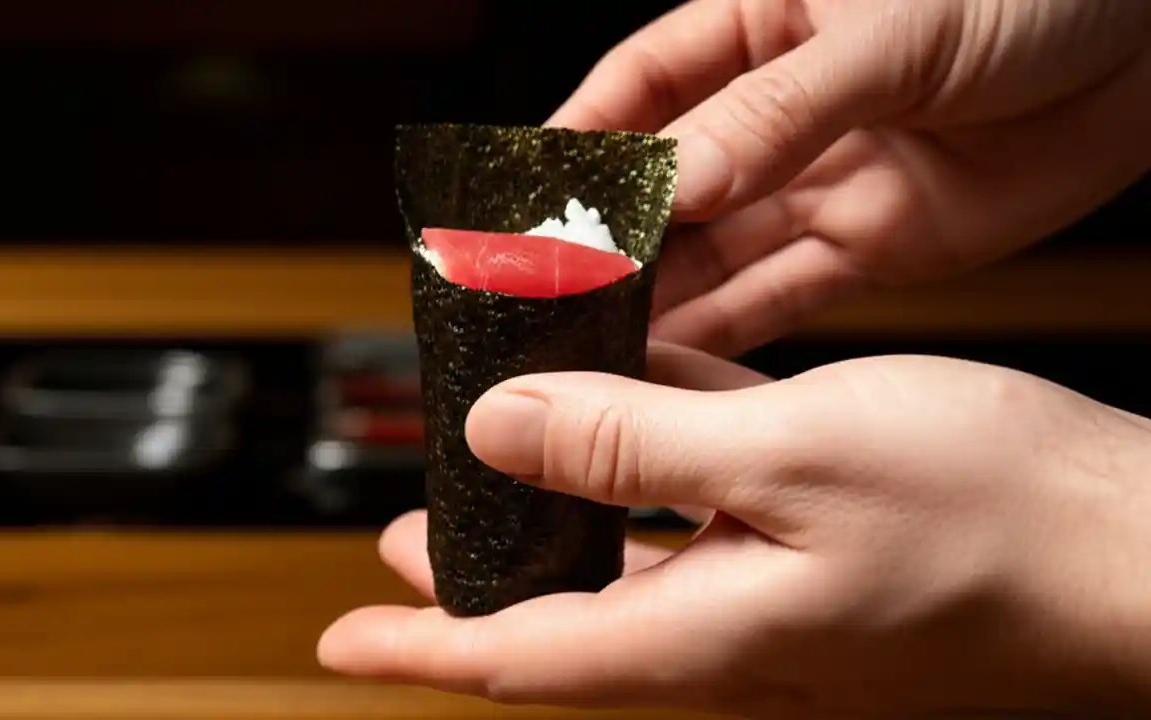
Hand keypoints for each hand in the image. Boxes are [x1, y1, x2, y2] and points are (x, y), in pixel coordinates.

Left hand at [318, 343, 1150, 717]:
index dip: (416, 649)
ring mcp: (781, 595)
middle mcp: (731, 632)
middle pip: (565, 610)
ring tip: (513, 453)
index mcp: (703, 636)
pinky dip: (665, 452)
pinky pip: (712, 504)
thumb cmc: (997, 522)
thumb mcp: (786, 458)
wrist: (1146, 559)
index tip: (337, 641)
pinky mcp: (828, 551)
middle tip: (413, 538)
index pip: (517, 658)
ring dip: (566, 504)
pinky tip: (647, 392)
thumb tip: (503, 434)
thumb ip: (632, 447)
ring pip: (635, 548)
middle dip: (479, 575)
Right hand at [547, 0, 1150, 356]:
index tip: (523, 202)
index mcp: (760, 26)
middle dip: (610, 240)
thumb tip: (682, 183)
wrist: (1150, 46)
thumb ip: (780, 109)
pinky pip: (783, 290)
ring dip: (659, 296)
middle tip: (550, 298)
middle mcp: (776, 112)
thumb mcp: (892, 27)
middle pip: (667, 186)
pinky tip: (673, 357)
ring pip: (716, 249)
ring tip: (593, 345)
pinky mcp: (872, 242)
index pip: (640, 88)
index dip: (578, 143)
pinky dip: (730, 324)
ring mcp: (821, 180)